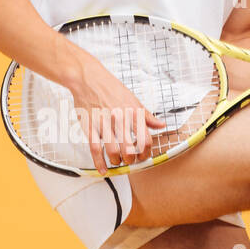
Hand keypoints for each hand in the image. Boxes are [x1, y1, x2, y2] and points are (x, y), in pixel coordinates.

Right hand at [67, 54, 168, 175]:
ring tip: (117, 160)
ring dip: (117, 161)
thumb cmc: (109, 88)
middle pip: (130, 149)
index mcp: (132, 113)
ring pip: (113, 151)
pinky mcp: (90, 127)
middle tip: (130, 160)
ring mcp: (104, 124)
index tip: (143, 156)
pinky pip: (95, 149)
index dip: (146, 152)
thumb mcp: (133, 99)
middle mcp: (120, 119)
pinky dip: (99, 162)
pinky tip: (103, 169)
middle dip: (131, 159)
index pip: (145, 139)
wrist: (88, 79)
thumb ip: (146, 115)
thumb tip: (160, 124)